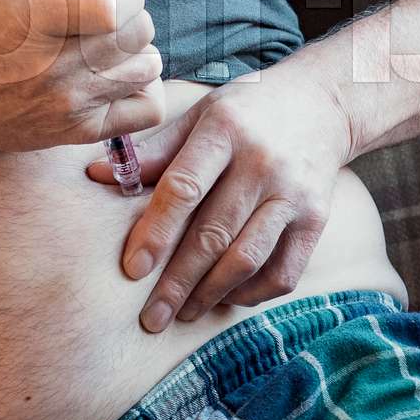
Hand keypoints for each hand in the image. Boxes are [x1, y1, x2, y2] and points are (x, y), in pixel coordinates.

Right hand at [0, 0, 164, 154]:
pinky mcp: (81, 130)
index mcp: (37, 21)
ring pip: (146, 67)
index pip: (114, 6)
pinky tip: (124, 76)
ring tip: (114, 44)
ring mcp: (72, 102)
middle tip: (113, 12)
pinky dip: (147, 89)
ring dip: (138, 48)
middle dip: (133, 13)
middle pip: (136, 33)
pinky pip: (146, 110)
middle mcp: (58, 66)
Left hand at [86, 67, 352, 331]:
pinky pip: (283, 271)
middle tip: (151, 317)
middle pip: (213, 233)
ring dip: (210, 294)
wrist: (322, 102)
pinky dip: (252, 294)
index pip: (184, 188)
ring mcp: (293, 193)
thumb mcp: (200, 115)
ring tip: (183, 313)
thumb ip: (153, 150)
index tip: (132, 270)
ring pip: (246, 258)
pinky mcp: (316, 218)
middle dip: (177, 281)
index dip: (156, 232)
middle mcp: (262, 162)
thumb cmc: (246, 111)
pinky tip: (226, 300)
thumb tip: (96, 174)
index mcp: (224, 130)